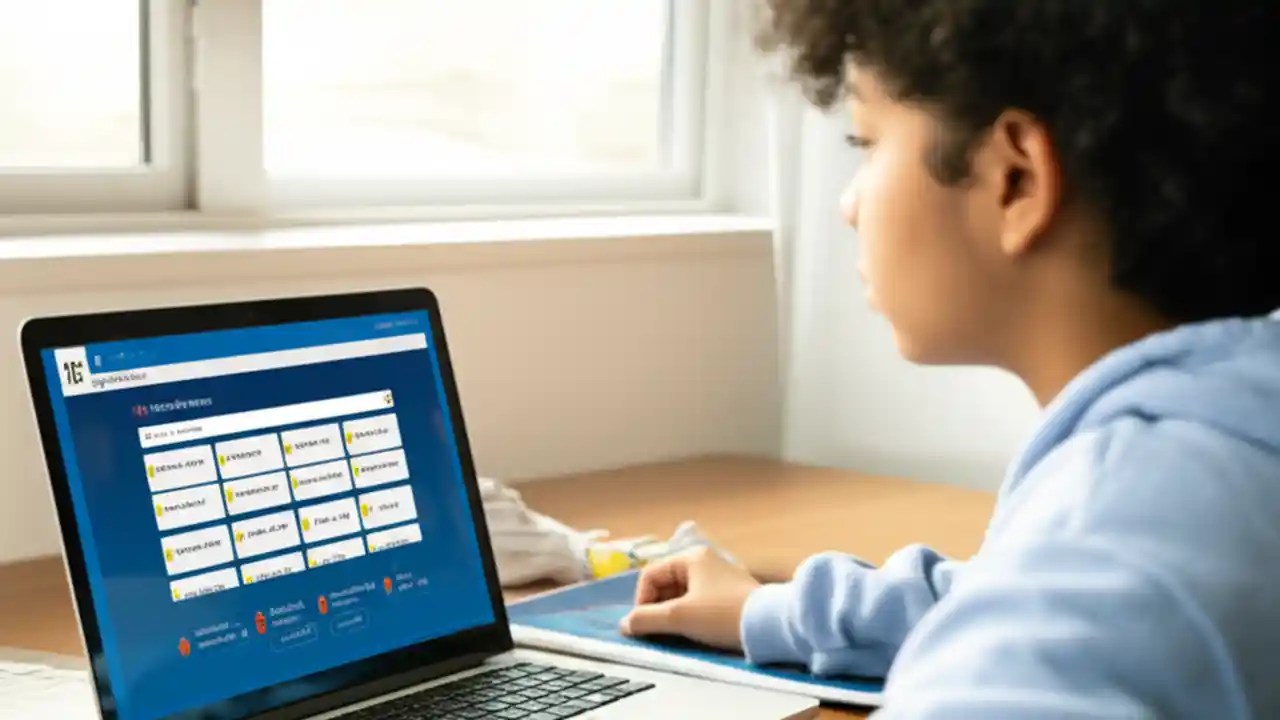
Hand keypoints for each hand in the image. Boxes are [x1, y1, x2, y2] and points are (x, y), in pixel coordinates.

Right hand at [619, 547, 760, 651]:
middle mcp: (704, 561)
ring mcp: (718, 577)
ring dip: (670, 614)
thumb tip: (625, 625)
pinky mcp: (728, 595)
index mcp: (691, 557)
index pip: (650, 574)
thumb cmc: (722, 614)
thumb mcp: (680, 617)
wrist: (768, 626)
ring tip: (673, 634)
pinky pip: (697, 602)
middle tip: (655, 632)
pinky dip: (687, 616)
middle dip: (655, 608)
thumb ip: (646, 619)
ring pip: (680, 594)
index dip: (641, 600)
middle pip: (665, 583)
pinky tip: (691, 632)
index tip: (643, 625)